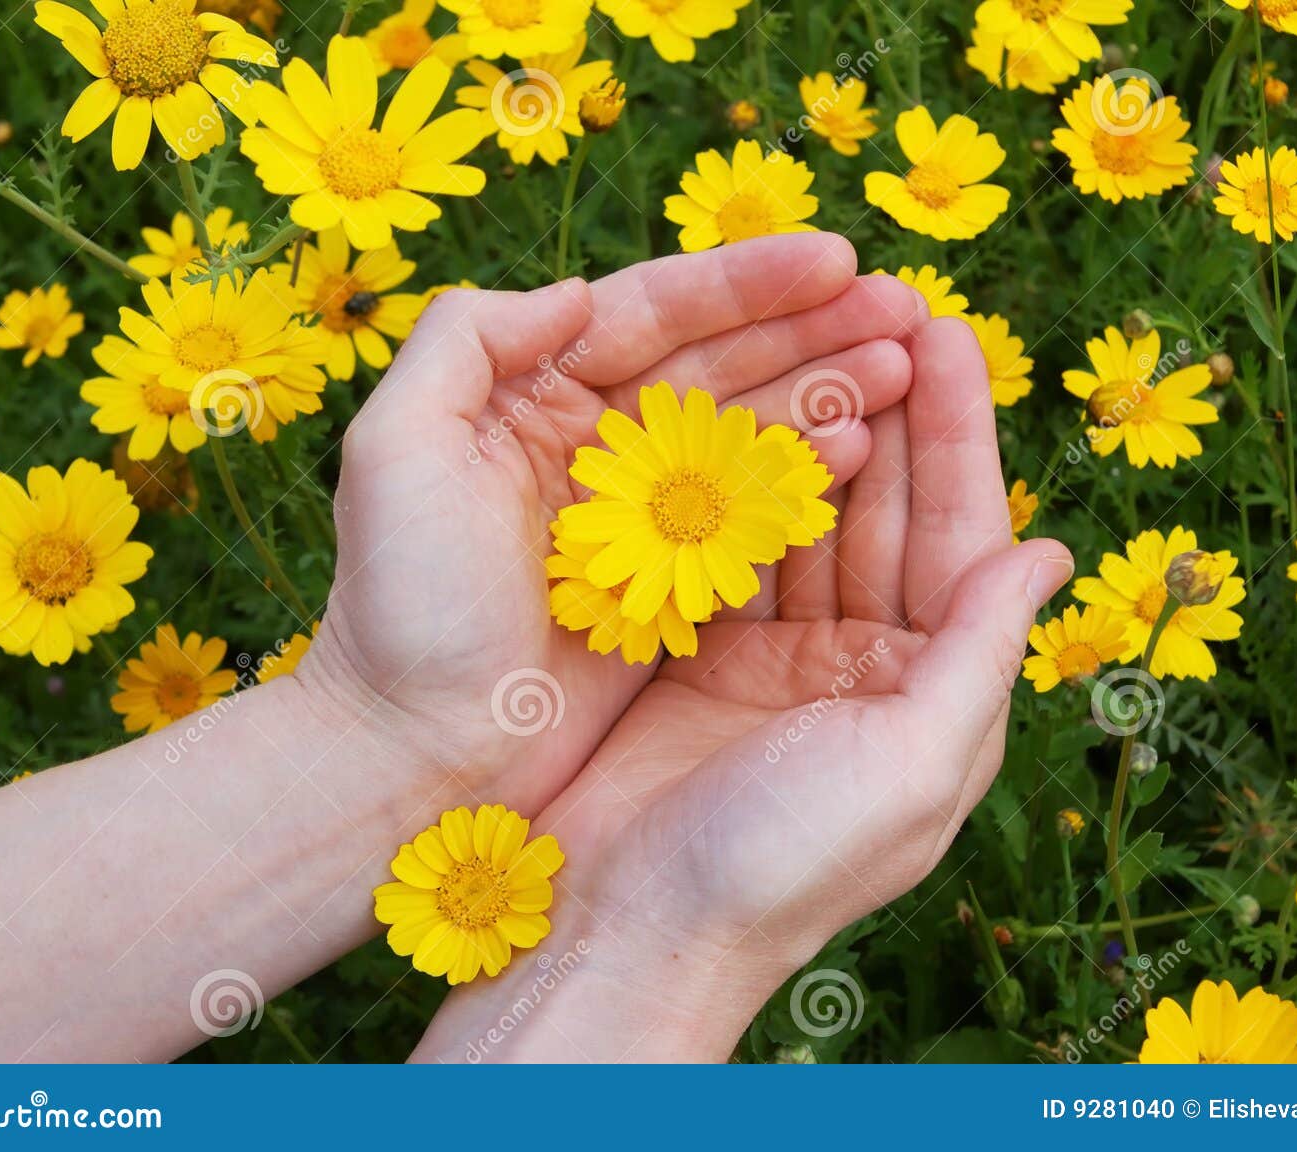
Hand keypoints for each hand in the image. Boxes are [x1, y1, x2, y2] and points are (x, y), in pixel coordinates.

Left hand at [301, 234, 929, 815]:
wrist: (414, 748)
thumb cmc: (396, 604)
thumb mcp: (395, 451)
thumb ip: (465, 342)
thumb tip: (572, 292)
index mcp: (534, 394)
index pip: (652, 314)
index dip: (745, 282)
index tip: (835, 259)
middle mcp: (596, 443)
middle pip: (720, 363)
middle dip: (810, 328)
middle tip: (901, 306)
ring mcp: (641, 516)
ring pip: (748, 431)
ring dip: (825, 390)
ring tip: (901, 367)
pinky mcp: (672, 584)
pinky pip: (752, 514)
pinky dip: (806, 478)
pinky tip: (860, 447)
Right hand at [413, 317, 1073, 1061]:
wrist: (622, 932)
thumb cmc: (780, 863)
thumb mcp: (909, 762)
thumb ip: (980, 651)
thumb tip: (1052, 551)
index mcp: (933, 695)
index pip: (961, 536)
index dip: (957, 432)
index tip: (945, 327)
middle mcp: (866, 671)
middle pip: (885, 513)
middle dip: (887, 410)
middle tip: (872, 301)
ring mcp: (779, 661)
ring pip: (807, 520)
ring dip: (812, 433)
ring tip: (805, 336)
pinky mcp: (700, 656)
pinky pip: (729, 549)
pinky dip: (735, 484)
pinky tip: (733, 411)